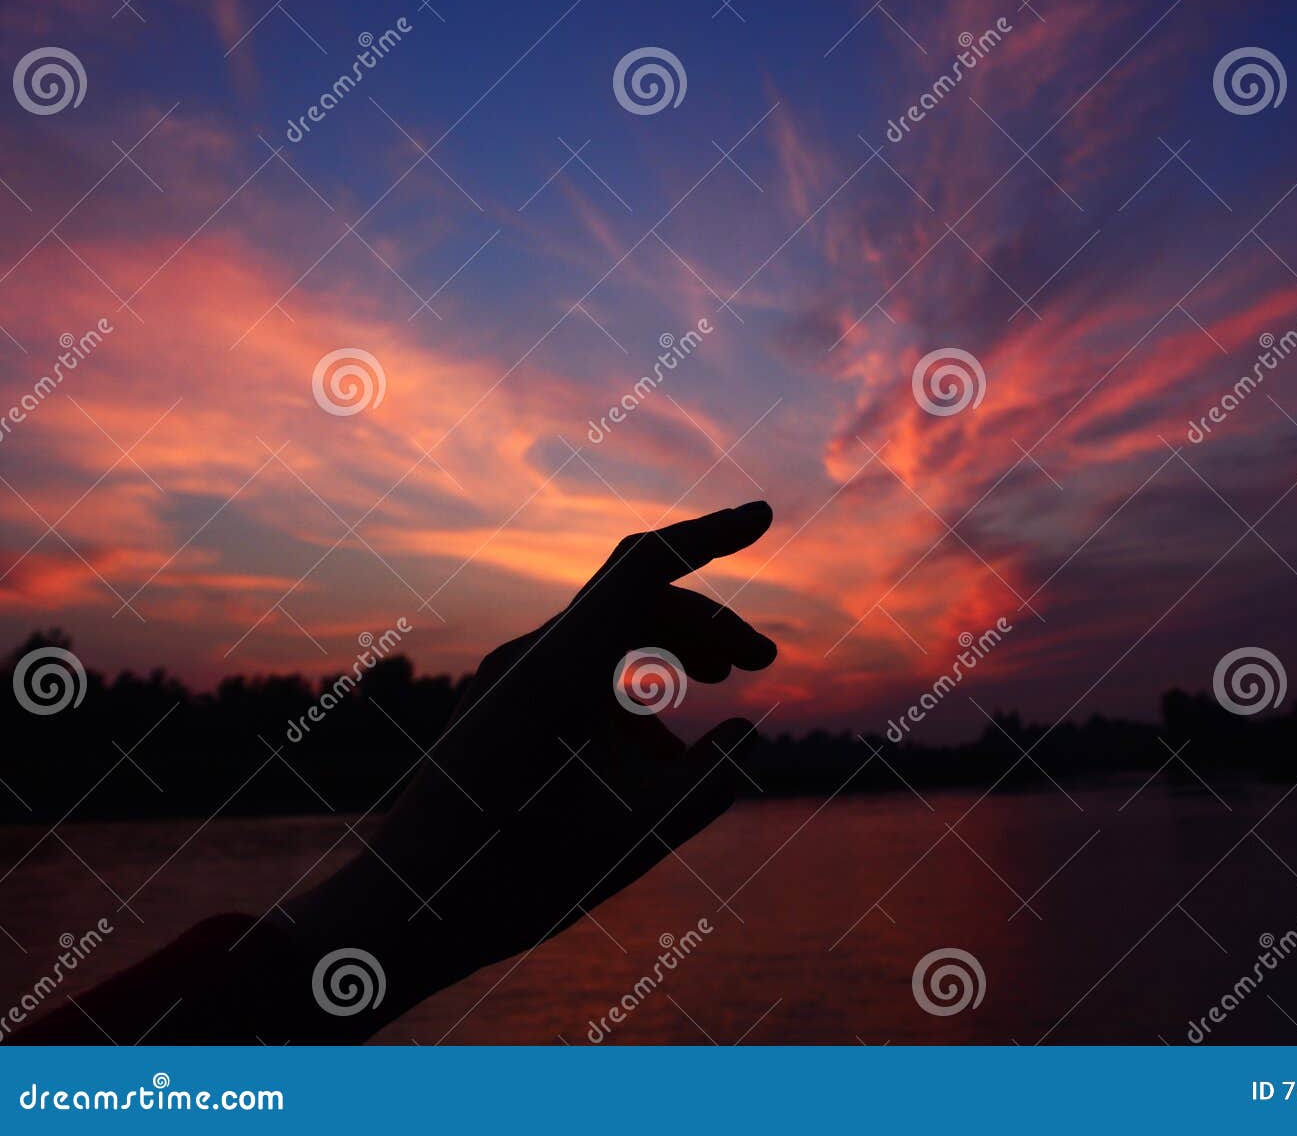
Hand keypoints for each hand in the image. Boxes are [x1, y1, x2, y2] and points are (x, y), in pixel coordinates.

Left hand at [283, 501, 777, 1026]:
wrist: (400, 913)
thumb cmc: (512, 880)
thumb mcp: (635, 838)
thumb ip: (709, 784)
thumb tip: (749, 737)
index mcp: (558, 670)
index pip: (647, 564)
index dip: (712, 534)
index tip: (764, 515)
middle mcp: (528, 659)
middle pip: (635, 601)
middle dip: (706, 622)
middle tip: (763, 661)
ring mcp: (507, 683)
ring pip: (605, 636)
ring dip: (667, 651)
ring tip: (719, 684)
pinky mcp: (498, 710)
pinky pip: (575, 677)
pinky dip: (627, 695)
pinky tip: (658, 755)